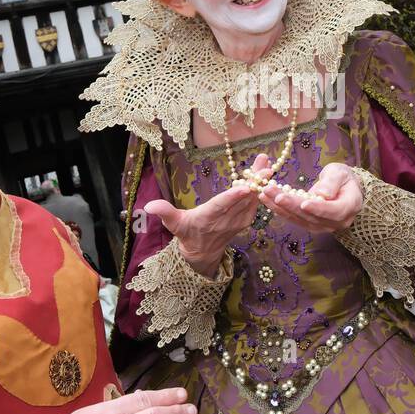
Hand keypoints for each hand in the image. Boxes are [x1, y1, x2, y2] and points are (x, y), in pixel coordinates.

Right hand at [143, 154, 270, 275]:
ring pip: (252, 198)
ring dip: (261, 180)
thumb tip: (148, 206)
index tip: (245, 187)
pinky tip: (265, 172)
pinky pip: (255, 203)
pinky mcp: (246, 219)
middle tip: (266, 165)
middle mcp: (227, 219)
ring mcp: (239, 220)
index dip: (234, 197)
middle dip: (255, 181)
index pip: (222, 206)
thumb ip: (164, 212)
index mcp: (209, 217)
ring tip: (266, 161)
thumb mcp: (173, 223)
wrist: (203, 252)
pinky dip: (261, 188)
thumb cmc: (186, 233)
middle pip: (243, 198)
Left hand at [258, 162, 363, 233]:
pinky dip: (279, 209)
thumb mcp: (340, 173)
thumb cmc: (343, 178)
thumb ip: (332, 182)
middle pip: (312, 217)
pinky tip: (267, 199)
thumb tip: (322, 194)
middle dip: (292, 205)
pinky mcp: (310, 224)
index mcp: (348, 208)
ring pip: (300, 219)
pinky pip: (294, 218)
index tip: (304, 203)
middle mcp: (336, 222)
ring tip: (265, 193)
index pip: (333, 211)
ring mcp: (322, 226)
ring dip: (280, 207)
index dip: (318, 208)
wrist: (342, 187)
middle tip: (275, 194)